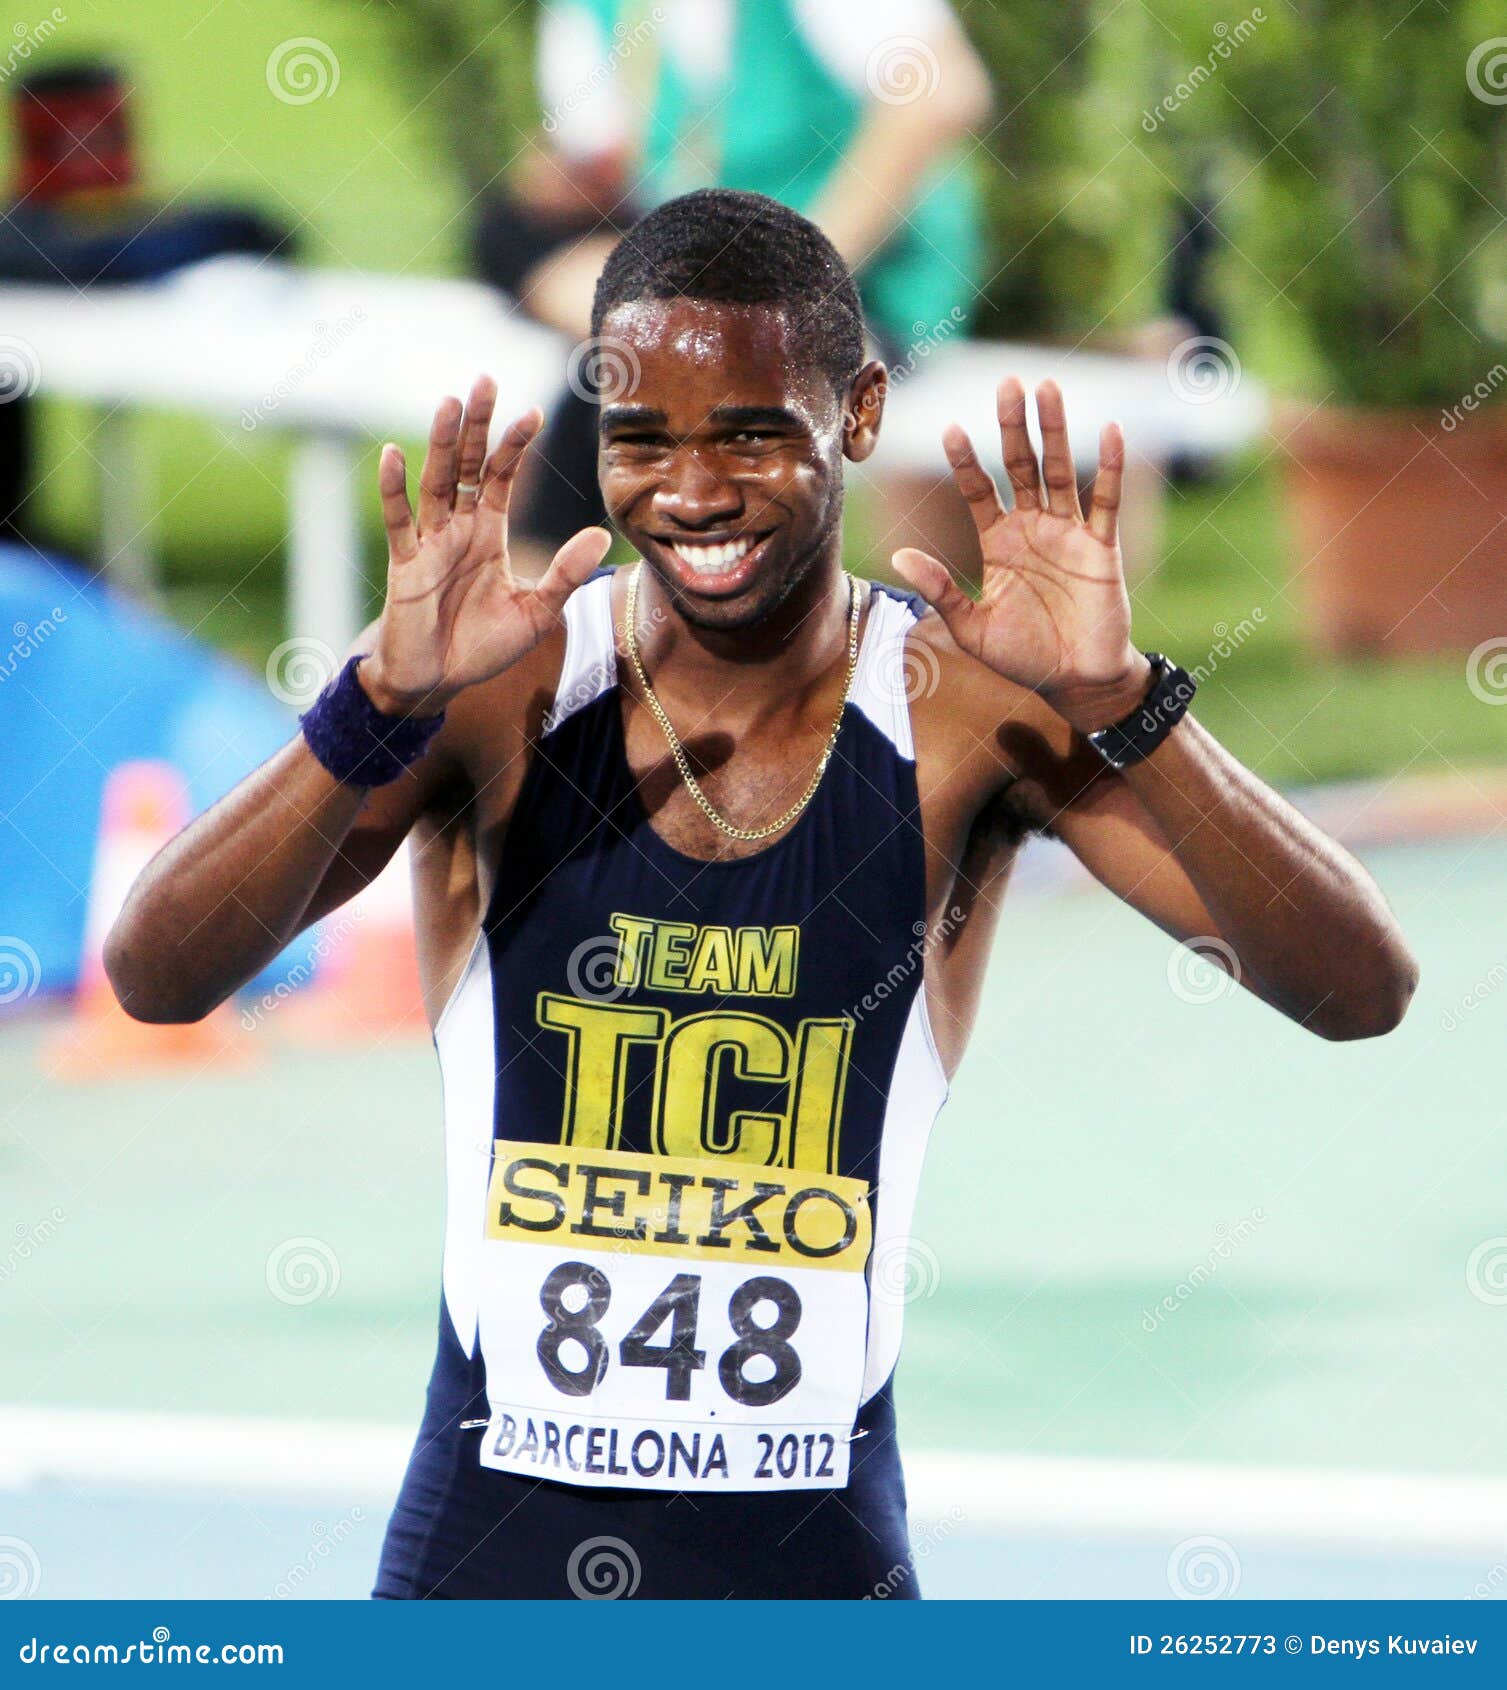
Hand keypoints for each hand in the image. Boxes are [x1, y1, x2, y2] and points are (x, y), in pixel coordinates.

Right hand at [360, 375, 611, 715]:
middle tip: (486, 380)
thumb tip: (600, 534)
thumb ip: (565, 573)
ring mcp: (430, 544)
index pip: (502, 478)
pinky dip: (394, 489)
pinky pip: (399, 522)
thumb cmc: (483, 647)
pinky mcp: (406, 566)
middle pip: (468, 466)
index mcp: (489, 535)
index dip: (515, 446)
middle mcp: (459, 530)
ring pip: (436, 483)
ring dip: (443, 444)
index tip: (533, 411)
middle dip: (478, 426)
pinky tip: (393, 454)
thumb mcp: (536, 612)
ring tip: (451, 403)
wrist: (437, 683)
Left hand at [892, 377, 1150, 732]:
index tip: (951, 428)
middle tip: (1007, 382)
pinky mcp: (1101, 548)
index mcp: (998, 542)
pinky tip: (1113, 430)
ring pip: (1059, 472)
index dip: (966, 462)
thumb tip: (899, 556)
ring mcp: (1068, 533)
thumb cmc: (1022, 656)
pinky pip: (1105, 502)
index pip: (979, 490)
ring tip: (1048, 388)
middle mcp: (1031, 528)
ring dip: (1055, 431)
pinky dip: (1110, 468)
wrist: (1074, 682)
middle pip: (1020, 466)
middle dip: (1013, 426)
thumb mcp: (971, 628)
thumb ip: (940, 590)